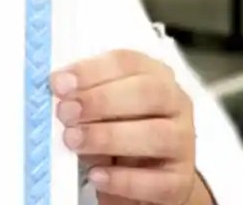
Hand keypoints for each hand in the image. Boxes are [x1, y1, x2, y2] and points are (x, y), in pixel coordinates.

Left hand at [50, 50, 204, 204]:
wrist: (146, 175)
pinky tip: (97, 174)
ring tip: (74, 140)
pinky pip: (157, 180)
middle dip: (101, 100)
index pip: (127, 62)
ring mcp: (183, 142)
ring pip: (156, 135)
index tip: (59, 84)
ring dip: (109, 137)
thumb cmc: (118, 129)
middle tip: (65, 112)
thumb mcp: (101, 108)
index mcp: (153, 75)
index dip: (91, 70)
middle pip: (147, 92)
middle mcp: (175, 104)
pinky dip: (123, 179)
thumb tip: (59, 94)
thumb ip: (83, 97)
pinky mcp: (180, 180)